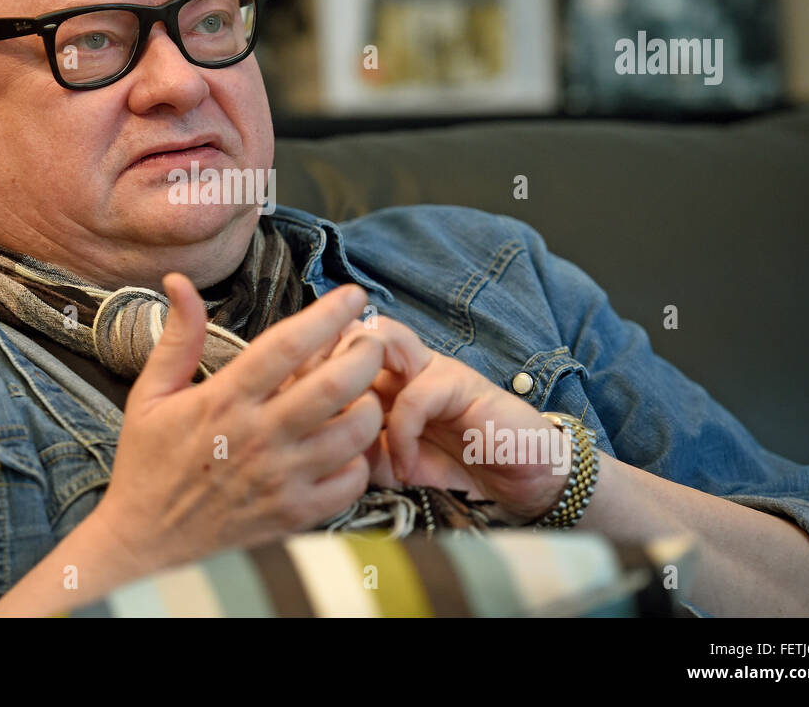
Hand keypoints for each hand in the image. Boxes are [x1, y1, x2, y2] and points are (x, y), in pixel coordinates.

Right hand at [94, 275, 385, 572]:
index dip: (328, 314)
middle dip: (365, 355)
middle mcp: (258, 437)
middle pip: (335, 386)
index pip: (288, 345)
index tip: (352, 295)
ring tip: (363, 391)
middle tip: (371, 341)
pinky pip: (352, 482)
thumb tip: (180, 280)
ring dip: (369, 405)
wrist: (142, 540)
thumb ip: (178, 336)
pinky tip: (347, 445)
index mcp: (224, 400)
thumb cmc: (147, 461)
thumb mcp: (150, 393)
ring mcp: (281, 480)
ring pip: (354, 433)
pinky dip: (361, 460)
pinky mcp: (294, 515)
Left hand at [330, 316, 570, 525]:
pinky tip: (404, 467)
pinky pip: (414, 397)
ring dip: (361, 380)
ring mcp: (432, 367)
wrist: (522, 477)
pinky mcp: (460, 384)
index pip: (336, 348)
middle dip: (325, 364)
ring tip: (354, 428)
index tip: (286, 403)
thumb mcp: (395, 463)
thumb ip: (361, 452)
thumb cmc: (457, 465)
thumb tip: (320, 453)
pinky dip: (401, 435)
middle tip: (310, 411)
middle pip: (351, 331)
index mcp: (385, 375)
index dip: (309, 367)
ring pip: (382, 341)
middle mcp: (405, 363)